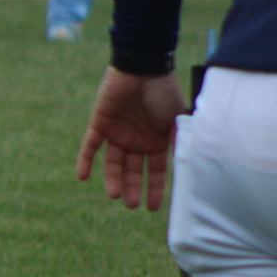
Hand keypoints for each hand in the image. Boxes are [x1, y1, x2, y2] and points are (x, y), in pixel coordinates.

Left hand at [77, 67, 188, 210]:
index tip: (153, 208)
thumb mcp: (179, 120)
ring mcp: (118, 132)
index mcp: (157, 140)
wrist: (143, 68)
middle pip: (132, 170)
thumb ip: (182, 142)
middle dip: (132, 188)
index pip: (156, 171)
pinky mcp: (100, 123)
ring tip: (114, 195)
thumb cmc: (165, 91)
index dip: (155, 189)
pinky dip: (85, 160)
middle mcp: (137, 139)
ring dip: (112, 179)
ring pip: (112, 162)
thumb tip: (194, 167)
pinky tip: (82, 177)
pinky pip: (90, 145)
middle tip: (130, 205)